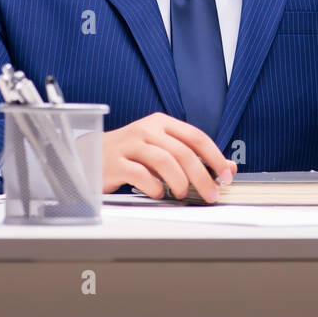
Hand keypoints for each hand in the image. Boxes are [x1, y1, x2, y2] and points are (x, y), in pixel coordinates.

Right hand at [102, 112, 238, 201]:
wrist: (90, 156)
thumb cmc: (131, 155)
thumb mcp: (161, 149)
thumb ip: (191, 156)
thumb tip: (227, 167)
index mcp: (160, 123)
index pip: (196, 136)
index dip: (215, 157)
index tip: (226, 175)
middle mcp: (146, 130)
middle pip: (182, 151)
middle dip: (202, 176)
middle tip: (211, 194)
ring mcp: (129, 145)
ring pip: (164, 161)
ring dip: (179, 182)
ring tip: (182, 194)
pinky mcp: (115, 163)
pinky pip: (142, 176)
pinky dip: (155, 188)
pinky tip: (158, 193)